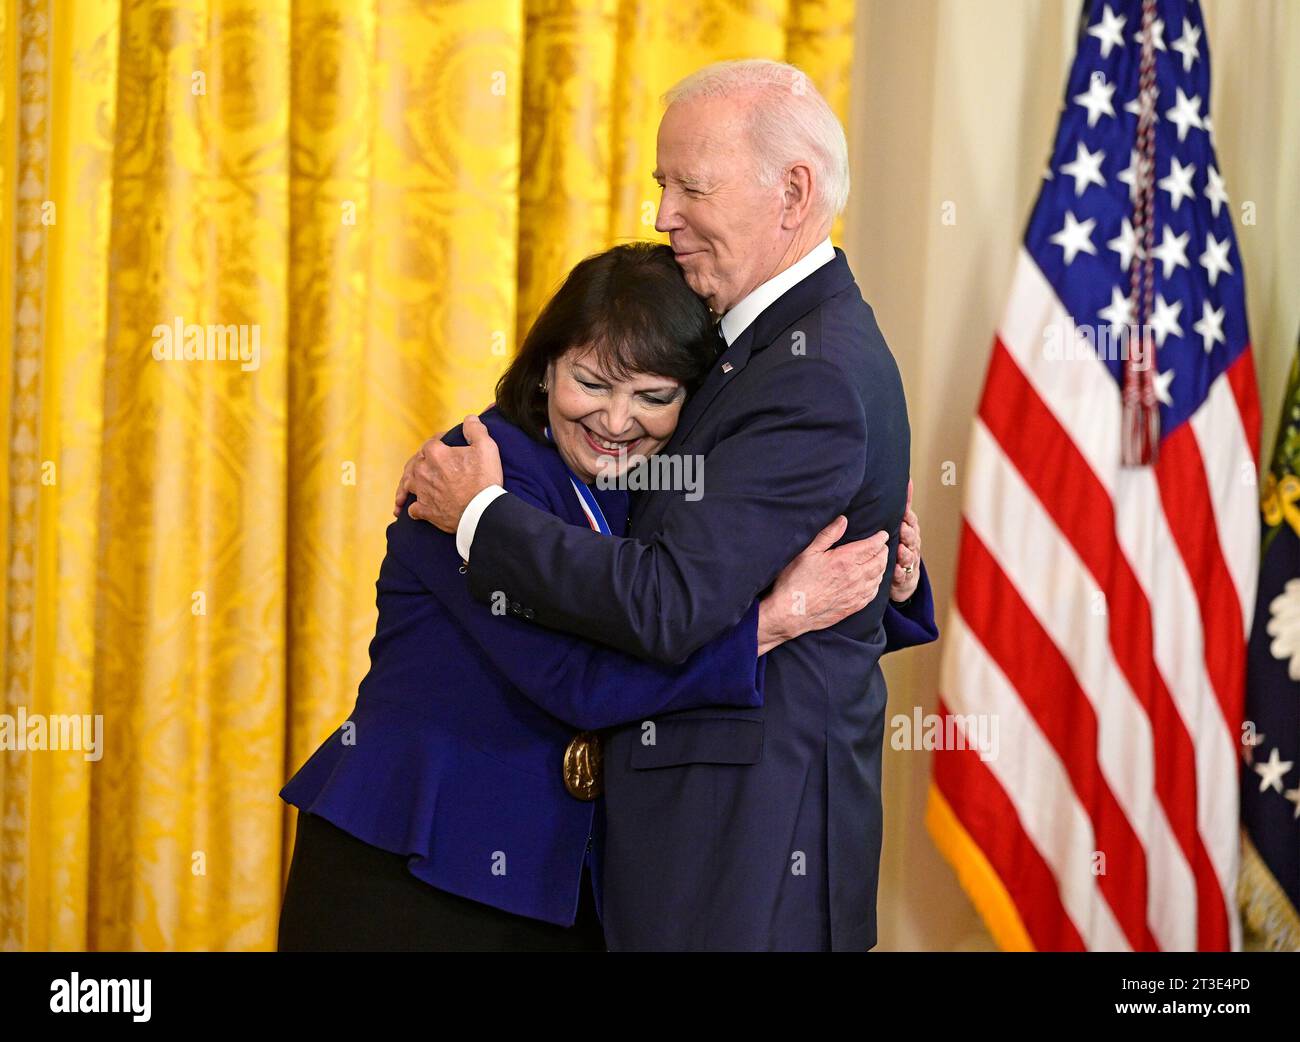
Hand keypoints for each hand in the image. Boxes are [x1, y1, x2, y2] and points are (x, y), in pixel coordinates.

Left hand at [394, 415, 502, 533]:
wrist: (481, 511)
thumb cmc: (484, 479)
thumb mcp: (486, 447)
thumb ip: (475, 429)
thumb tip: (469, 418)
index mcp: (434, 453)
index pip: (431, 442)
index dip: (438, 441)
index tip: (445, 444)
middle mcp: (423, 471)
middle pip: (416, 462)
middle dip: (421, 461)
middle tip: (427, 462)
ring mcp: (422, 492)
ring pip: (408, 484)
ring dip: (410, 483)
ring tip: (411, 485)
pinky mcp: (424, 511)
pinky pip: (412, 509)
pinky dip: (414, 508)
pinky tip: (415, 509)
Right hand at [757, 516, 889, 654]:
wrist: (792, 612)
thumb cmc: (796, 580)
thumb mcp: (808, 551)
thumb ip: (828, 534)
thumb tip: (843, 520)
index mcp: (845, 560)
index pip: (871, 546)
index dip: (880, 539)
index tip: (883, 534)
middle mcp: (855, 576)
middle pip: (879, 561)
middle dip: (883, 551)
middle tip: (883, 546)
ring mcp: (856, 593)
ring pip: (878, 577)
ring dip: (883, 567)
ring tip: (881, 560)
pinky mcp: (853, 606)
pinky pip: (873, 593)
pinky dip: (877, 584)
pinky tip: (874, 581)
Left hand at [891, 479, 921, 602]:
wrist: (905, 578)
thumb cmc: (902, 545)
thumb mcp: (903, 525)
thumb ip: (905, 505)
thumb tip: (908, 479)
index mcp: (910, 532)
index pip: (911, 522)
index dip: (909, 518)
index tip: (905, 513)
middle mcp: (912, 546)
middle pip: (912, 538)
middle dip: (908, 533)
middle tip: (902, 528)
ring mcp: (909, 562)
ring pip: (909, 556)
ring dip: (905, 553)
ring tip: (900, 549)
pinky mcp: (904, 577)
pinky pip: (903, 575)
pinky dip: (900, 573)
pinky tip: (896, 570)